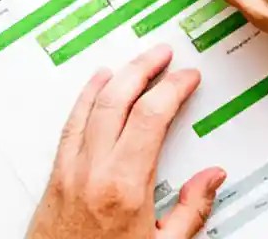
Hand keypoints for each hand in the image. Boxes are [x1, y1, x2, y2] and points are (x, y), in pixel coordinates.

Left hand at [26, 45, 226, 238]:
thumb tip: (212, 177)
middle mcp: (93, 171)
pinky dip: (84, 100)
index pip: (151, 117)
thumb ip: (190, 211)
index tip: (188, 78)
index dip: (172, 89)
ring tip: (132, 62)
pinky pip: (70, 126)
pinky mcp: (55, 178)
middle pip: (118, 100)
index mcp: (124, 187)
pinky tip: (93, 89)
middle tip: (163, 54)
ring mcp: (70, 171)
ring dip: (114, 78)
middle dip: (143, 69)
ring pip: (90, 107)